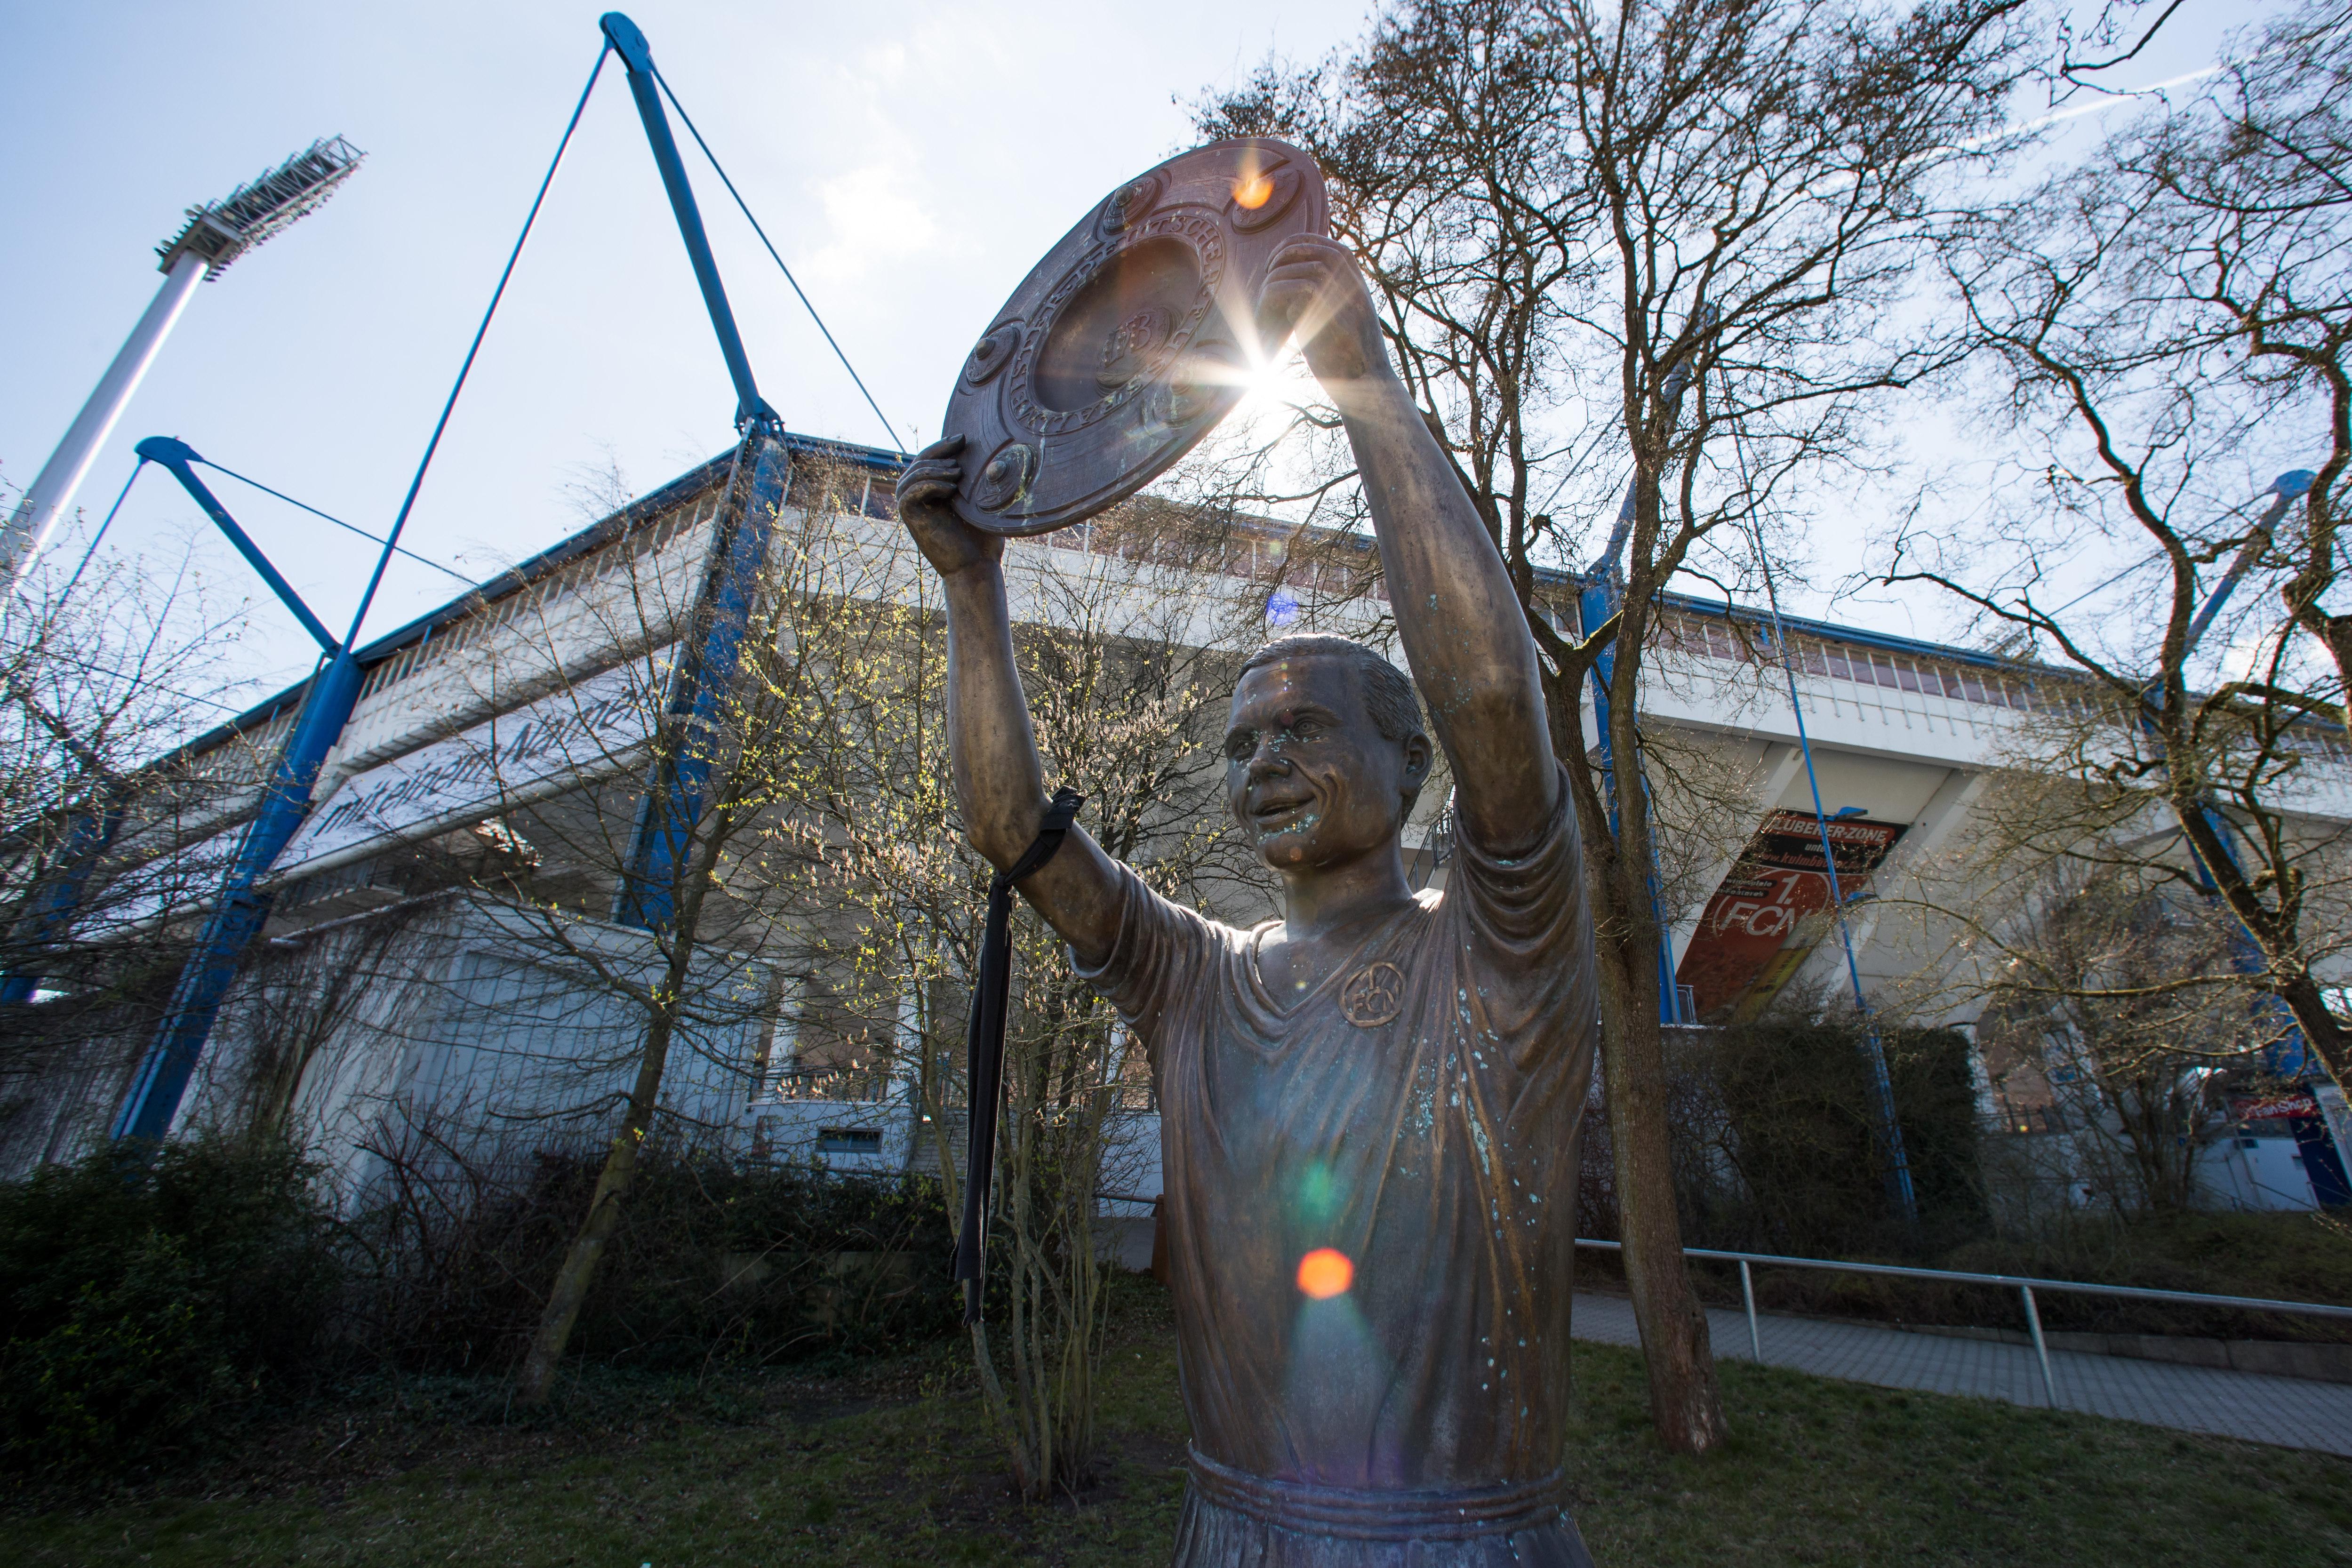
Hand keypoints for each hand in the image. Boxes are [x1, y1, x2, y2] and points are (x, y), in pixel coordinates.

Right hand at [894, 435, 1003, 579]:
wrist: (977, 565)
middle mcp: (918, 497)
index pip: (930, 459)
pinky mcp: (910, 518)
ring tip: (958, 473)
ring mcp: (912, 508)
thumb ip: (979, 478)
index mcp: (933, 490)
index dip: (942, 445)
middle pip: (919, 462)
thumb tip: (989, 450)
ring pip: (913, 475)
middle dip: (939, 451)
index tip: (963, 437)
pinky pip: (911, 492)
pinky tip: (951, 488)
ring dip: (935, 468)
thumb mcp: (983, 501)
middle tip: (961, 448)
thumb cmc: (984, 538)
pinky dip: (929, 485)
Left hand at [1256, 236, 1393, 397]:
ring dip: (1286, 277)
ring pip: (1315, 271)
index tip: (1280, 255)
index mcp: (1359, 288)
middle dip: (1292, 252)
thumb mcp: (1343, 320)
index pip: (1334, 248)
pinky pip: (1306, 297)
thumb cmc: (1349, 356)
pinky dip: (1288, 302)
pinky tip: (1284, 319)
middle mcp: (1358, 293)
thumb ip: (1329, 299)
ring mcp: (1350, 307)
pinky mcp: (1337, 325)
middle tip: (1269, 267)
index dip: (1304, 244)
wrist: (1368, 388)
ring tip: (1269, 290)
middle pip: (1326, 253)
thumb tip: (1300, 283)